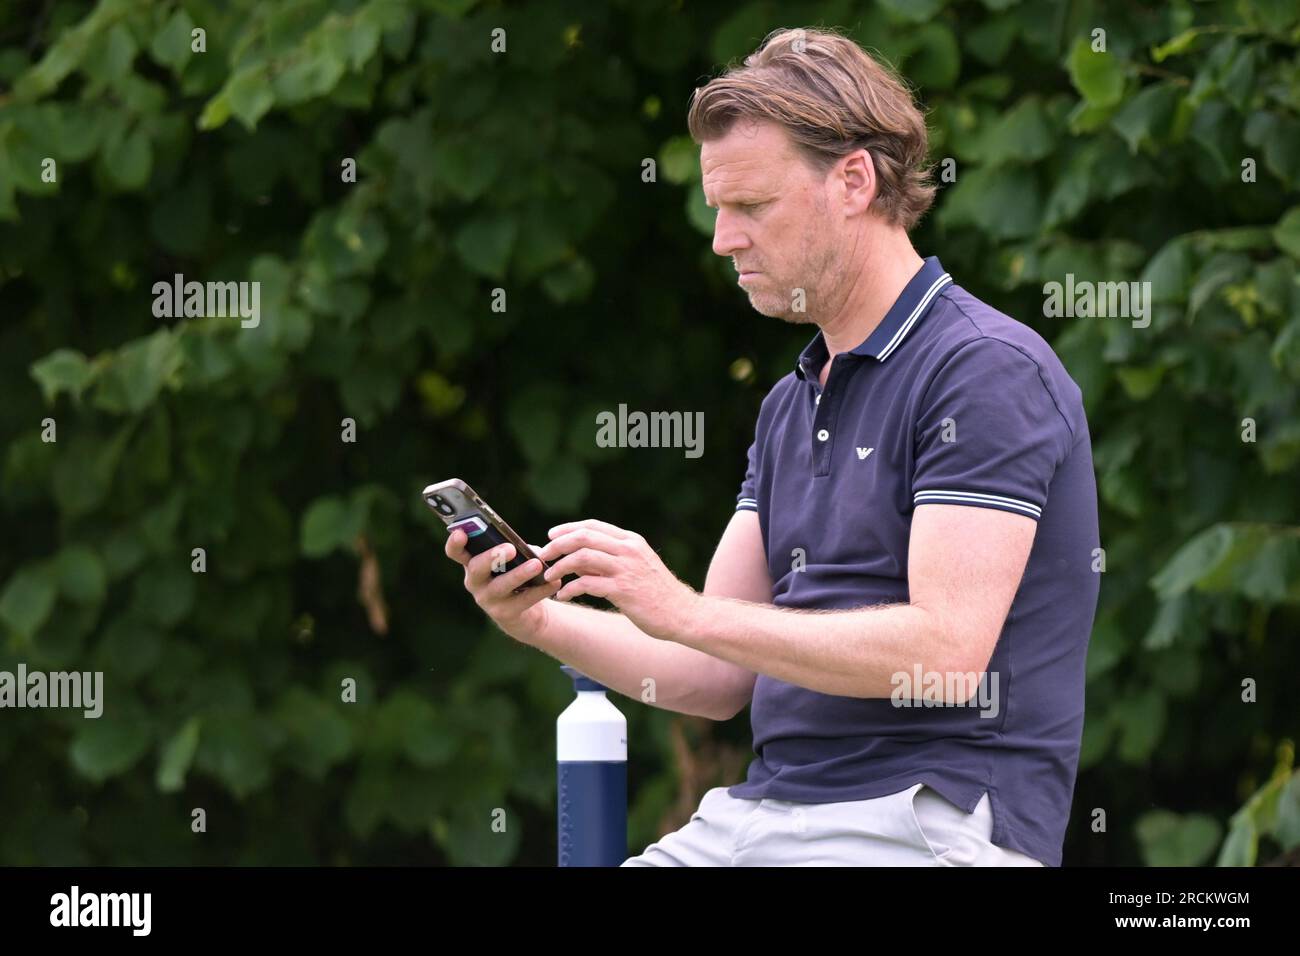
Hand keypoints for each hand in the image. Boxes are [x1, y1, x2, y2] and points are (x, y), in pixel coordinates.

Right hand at [444, 530, 561, 644]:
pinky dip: (540, 590)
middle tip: (509, 548)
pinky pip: (522, 601)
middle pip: (476, 568)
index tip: (461, 532)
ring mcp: (487, 599)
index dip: (455, 542)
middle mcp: (474, 582)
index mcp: (472, 562)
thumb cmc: (515, 575)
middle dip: (492, 556)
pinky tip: (554, 582)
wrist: (524, 611)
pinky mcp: (504, 614)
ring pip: (500, 586)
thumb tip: (528, 550)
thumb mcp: (513, 560)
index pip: (456, 552)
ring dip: (519, 574)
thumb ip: (515, 550)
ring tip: (536, 564)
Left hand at [537, 519, 698, 641]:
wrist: (683, 613)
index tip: (551, 535)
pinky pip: (587, 584)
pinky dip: (570, 589)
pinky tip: (563, 596)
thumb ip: (613, 558)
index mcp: (631, 541)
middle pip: (584, 537)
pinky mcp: (623, 590)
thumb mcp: (639, 565)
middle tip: (543, 555)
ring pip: (582, 557)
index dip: (569, 528)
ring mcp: (626, 569)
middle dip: (558, 545)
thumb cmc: (658, 592)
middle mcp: (628, 550)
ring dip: (560, 567)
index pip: (593, 525)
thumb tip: (580, 557)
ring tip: (548, 577)